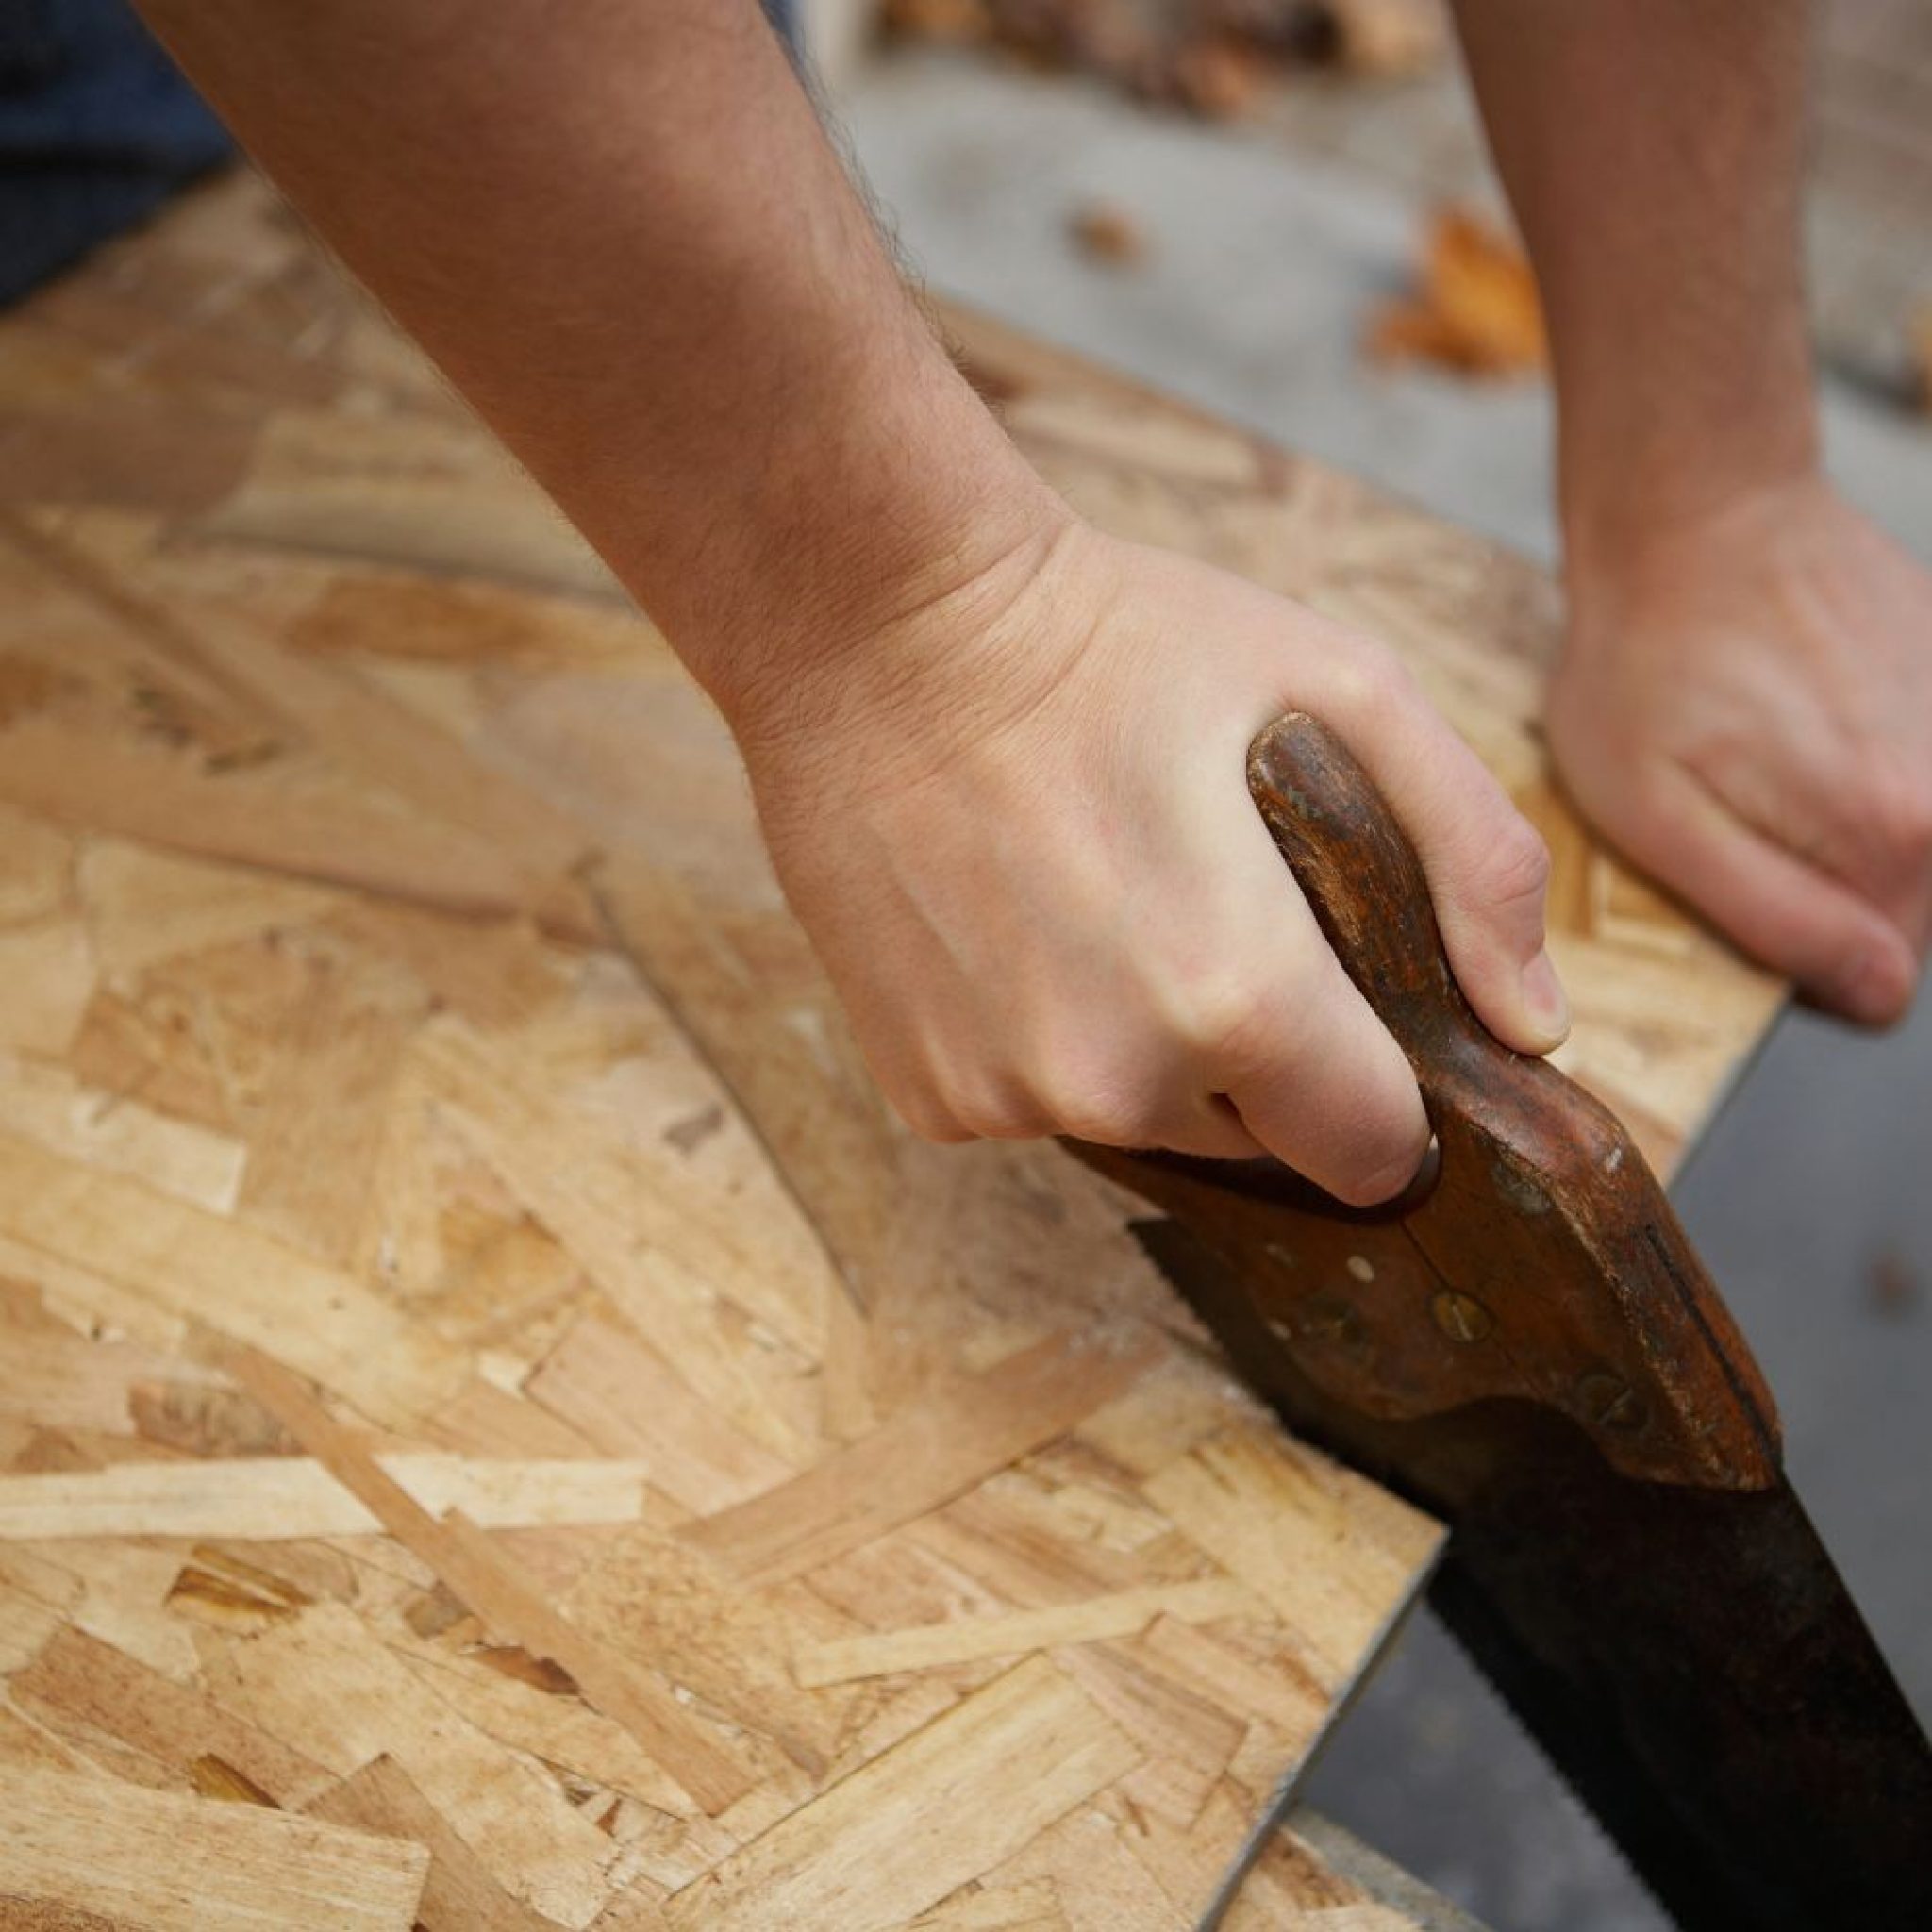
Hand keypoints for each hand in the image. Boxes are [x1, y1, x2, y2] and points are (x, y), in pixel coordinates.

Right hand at [730, 517, 1567, 1203]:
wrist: (880, 624)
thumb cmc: (1117, 640)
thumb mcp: (1343, 689)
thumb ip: (1474, 858)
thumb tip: (1535, 1022)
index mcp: (1236, 996)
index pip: (1374, 1151)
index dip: (1384, 1087)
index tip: (1352, 1011)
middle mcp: (1114, 1080)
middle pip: (1259, 1144)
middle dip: (1266, 1062)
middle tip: (1213, 913)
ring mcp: (1005, 1097)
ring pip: (1146, 1129)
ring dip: (1154, 1056)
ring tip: (1109, 908)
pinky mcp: (926, 1093)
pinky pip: (1038, 1110)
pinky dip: (1050, 1049)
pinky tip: (1024, 931)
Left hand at [1551, 479, 1931, 1024]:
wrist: (1695, 516)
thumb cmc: (1646, 668)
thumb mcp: (1659, 822)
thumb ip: (1777, 920)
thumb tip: (1877, 992)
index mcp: (1895, 838)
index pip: (1879, 982)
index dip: (1793, 957)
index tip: (1733, 882)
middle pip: (1903, 914)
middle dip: (1818, 890)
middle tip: (1738, 811)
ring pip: (1911, 848)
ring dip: (1839, 826)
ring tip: (1769, 758)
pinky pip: (1917, 776)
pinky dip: (1861, 764)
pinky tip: (1803, 716)